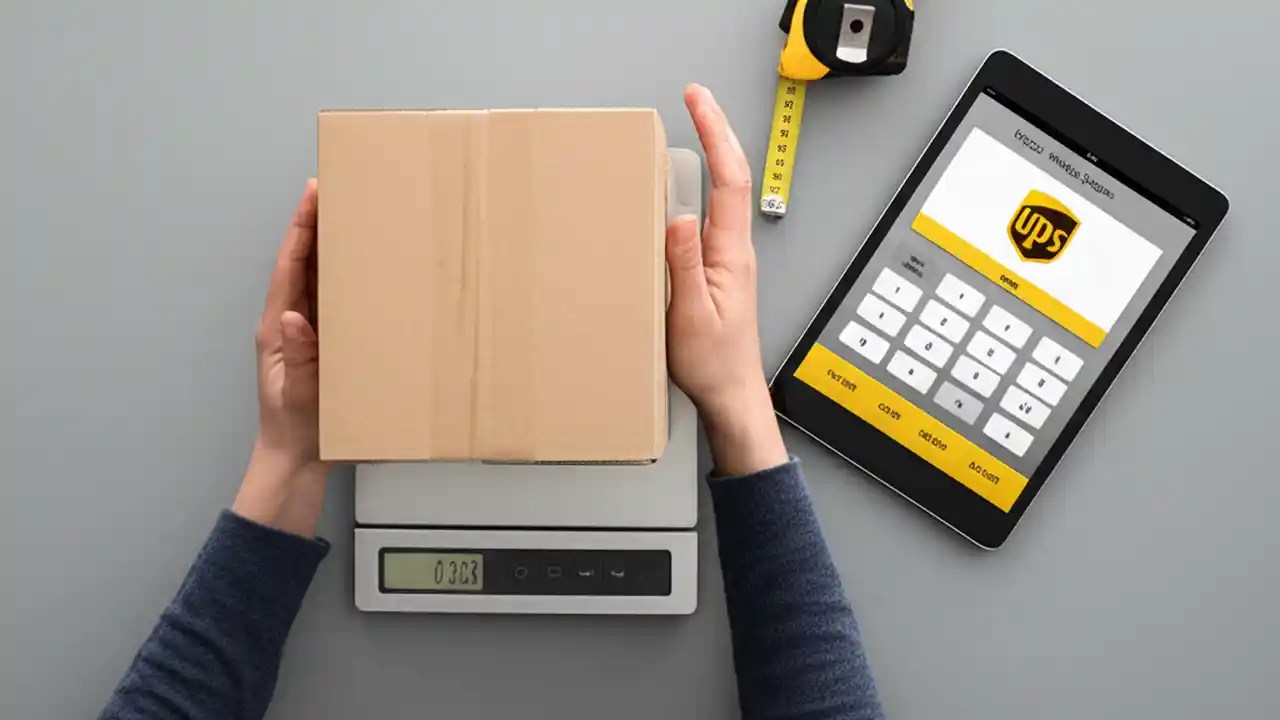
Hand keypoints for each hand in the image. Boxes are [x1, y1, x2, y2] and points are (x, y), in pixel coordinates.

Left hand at [232, 179, 329, 536]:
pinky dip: (345, 278)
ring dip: (331, 246)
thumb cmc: (298, 431)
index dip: (301, 228)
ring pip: (318, 278)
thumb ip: (298, 356)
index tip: (314, 193)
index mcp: (279, 328)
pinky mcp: (325, 345)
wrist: (299, 462)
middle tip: (335, 189)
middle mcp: (291, 322)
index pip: (290, 266)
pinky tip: (363, 267)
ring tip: (351, 215)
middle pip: (303, 262)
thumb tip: (294, 315)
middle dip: (316, 224)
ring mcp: (307, 333)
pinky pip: (333, 302)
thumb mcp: (299, 394)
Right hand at [668, 85, 787, 476]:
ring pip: (722, 194)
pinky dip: (700, 186)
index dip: (716, 134)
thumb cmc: (713, 364)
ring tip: (692, 124)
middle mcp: (734, 250)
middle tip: (695, 97)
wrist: (732, 395)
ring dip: (710, 153)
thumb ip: (684, 265)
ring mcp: (728, 258)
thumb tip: (679, 217)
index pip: (729, 180)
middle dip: (715, 129)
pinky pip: (710, 216)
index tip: (698, 101)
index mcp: (730, 255)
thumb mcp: (690, 316)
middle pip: (730, 176)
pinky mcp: (717, 269)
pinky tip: (684, 185)